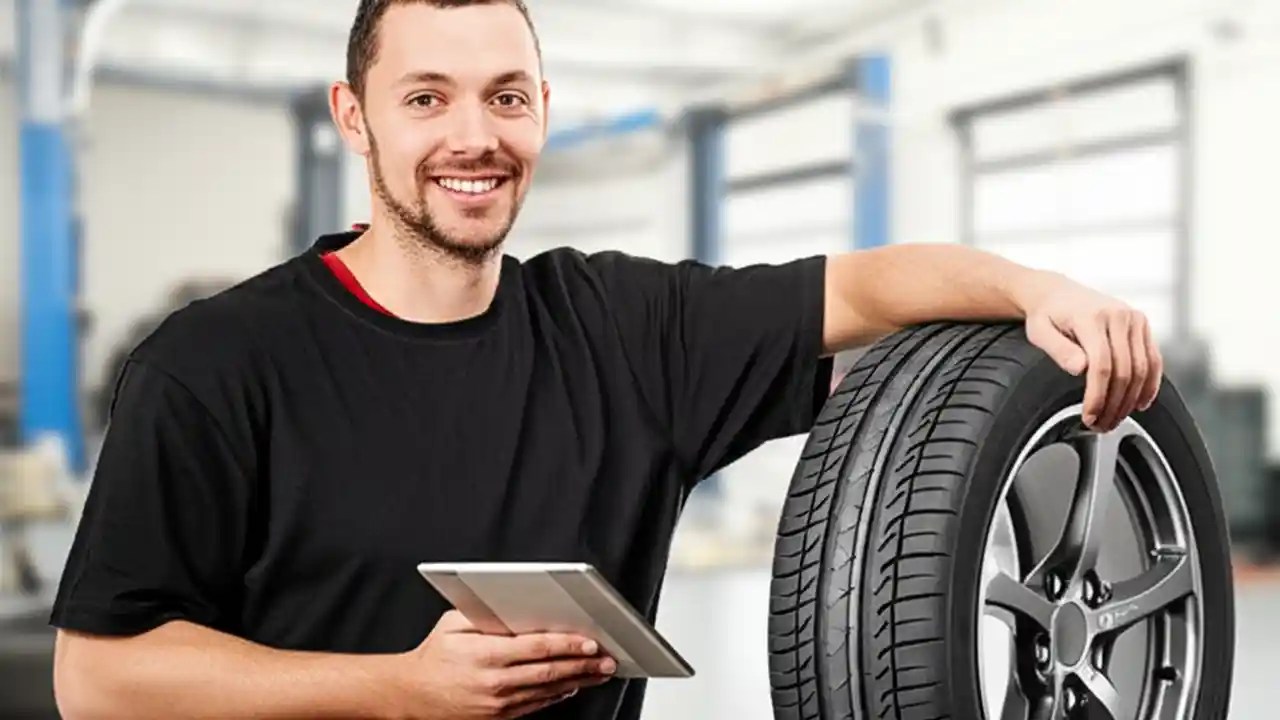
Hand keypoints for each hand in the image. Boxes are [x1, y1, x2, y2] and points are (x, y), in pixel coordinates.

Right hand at [390, 610, 616, 719]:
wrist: (411, 694)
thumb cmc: (434, 654)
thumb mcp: (454, 624)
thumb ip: (488, 617)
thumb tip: (520, 610)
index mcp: (486, 655)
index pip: (538, 648)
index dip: (568, 645)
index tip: (590, 642)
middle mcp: (496, 682)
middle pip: (550, 672)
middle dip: (584, 665)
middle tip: (607, 658)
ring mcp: (498, 704)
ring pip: (548, 691)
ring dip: (578, 681)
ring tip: (600, 672)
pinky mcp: (499, 717)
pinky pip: (536, 705)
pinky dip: (558, 694)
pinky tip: (572, 685)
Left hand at [1019, 272, 1162, 431]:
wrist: (1057, 293)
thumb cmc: (1046, 315)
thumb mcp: (1040, 331)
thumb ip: (1058, 349)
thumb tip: (1080, 368)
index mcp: (1091, 318)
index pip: (1101, 365)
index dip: (1097, 396)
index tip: (1089, 416)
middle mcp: (1118, 315)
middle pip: (1125, 370)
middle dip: (1114, 404)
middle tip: (1102, 425)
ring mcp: (1134, 318)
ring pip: (1143, 368)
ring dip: (1132, 400)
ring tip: (1116, 418)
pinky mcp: (1142, 323)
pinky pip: (1154, 359)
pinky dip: (1150, 384)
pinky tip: (1139, 403)